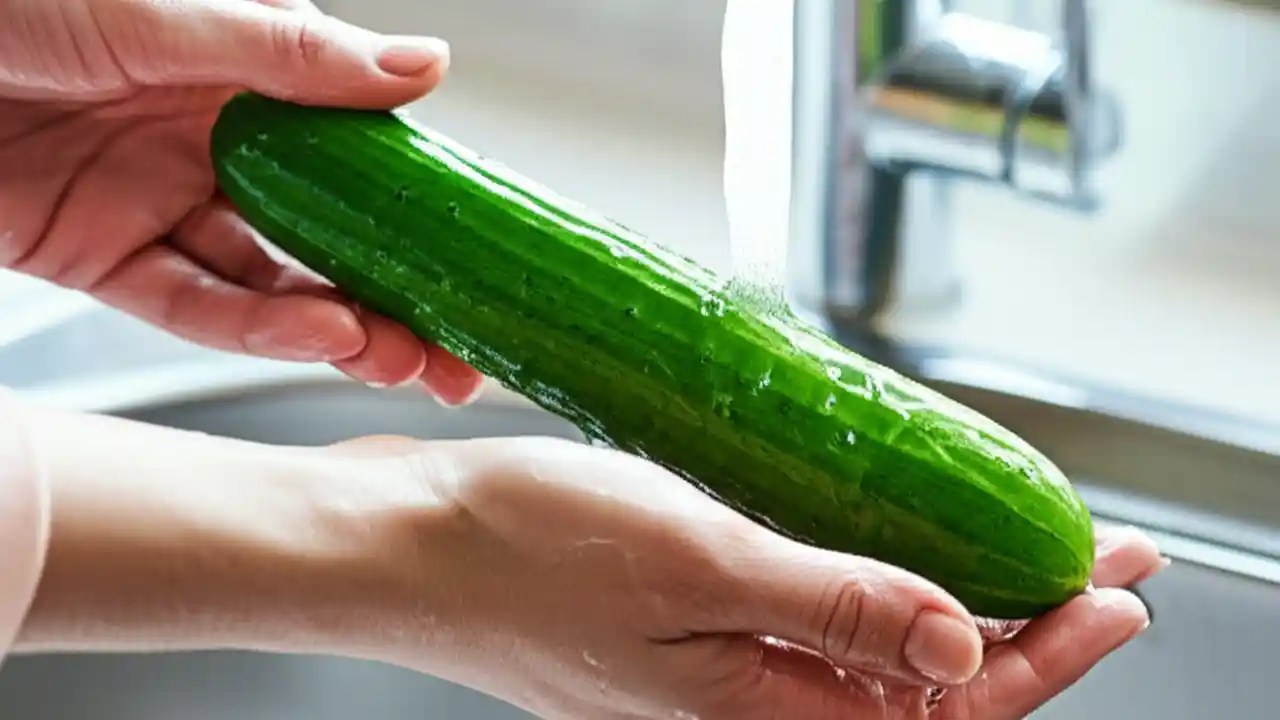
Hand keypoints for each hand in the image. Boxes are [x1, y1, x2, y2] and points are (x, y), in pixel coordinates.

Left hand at [0, 0, 482, 403]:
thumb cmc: (10, 4)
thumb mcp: (163, 13)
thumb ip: (292, 51)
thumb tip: (423, 66)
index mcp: (241, 72)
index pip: (355, 147)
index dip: (419, 203)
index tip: (477, 250)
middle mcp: (211, 141)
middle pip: (325, 232)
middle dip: (396, 295)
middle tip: (457, 348)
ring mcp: (160, 201)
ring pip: (272, 279)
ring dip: (339, 324)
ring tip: (399, 355)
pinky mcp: (104, 255)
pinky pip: (192, 299)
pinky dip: (255, 323)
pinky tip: (315, 334)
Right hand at [15, 401, 1160, 718]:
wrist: (398, 540)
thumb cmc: (514, 553)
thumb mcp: (693, 565)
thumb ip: (830, 609)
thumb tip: (961, 648)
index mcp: (752, 711)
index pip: (939, 708)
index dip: (1042, 651)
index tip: (1114, 587)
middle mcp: (743, 697)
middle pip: (918, 683)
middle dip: (1020, 622)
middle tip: (1096, 556)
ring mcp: (714, 657)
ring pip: (868, 645)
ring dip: (949, 595)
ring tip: (1017, 545)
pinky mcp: (687, 612)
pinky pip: (807, 608)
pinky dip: (868, 574)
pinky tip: (888, 529)